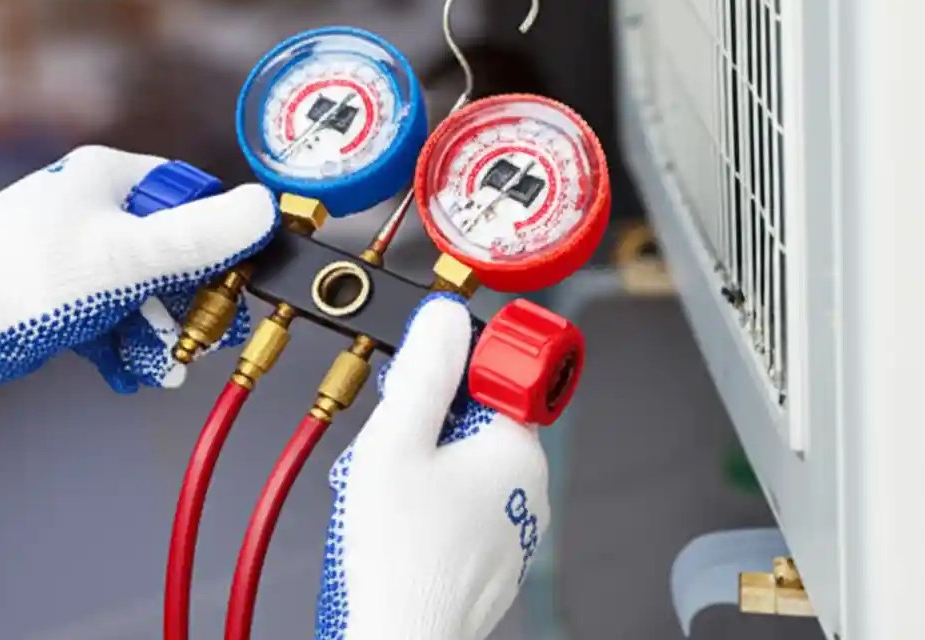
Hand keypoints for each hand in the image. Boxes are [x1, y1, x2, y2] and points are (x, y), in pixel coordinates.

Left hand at [0, 145, 276, 396]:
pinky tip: (127, 370)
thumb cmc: (22, 274)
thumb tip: (264, 206)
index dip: (221, 238)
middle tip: (206, 335)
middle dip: (190, 302)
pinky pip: (111, 318)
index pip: (191, 196)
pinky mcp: (59, 295)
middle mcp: (94, 210)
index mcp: (110, 179)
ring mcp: (75, 254)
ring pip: (143, 293)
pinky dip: (124, 346)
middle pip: (172, 253)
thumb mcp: (128, 255)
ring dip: (159, 333)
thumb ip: (202, 235)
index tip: (238, 277)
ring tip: (162, 365)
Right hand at [315, 294, 549, 639]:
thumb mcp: (396, 444)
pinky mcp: (498, 555)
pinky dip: (436, 506)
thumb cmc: (402, 558)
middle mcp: (531, 485)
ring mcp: (518, 524)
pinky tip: (403, 524)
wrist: (404, 639)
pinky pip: (468, 507)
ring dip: (429, 466)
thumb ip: (422, 374)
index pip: (502, 374)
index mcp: (517, 448)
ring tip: (393, 494)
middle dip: (431, 424)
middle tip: (394, 449)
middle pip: (479, 418)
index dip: (456, 370)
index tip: (422, 384)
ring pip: (470, 465)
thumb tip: (444, 317)